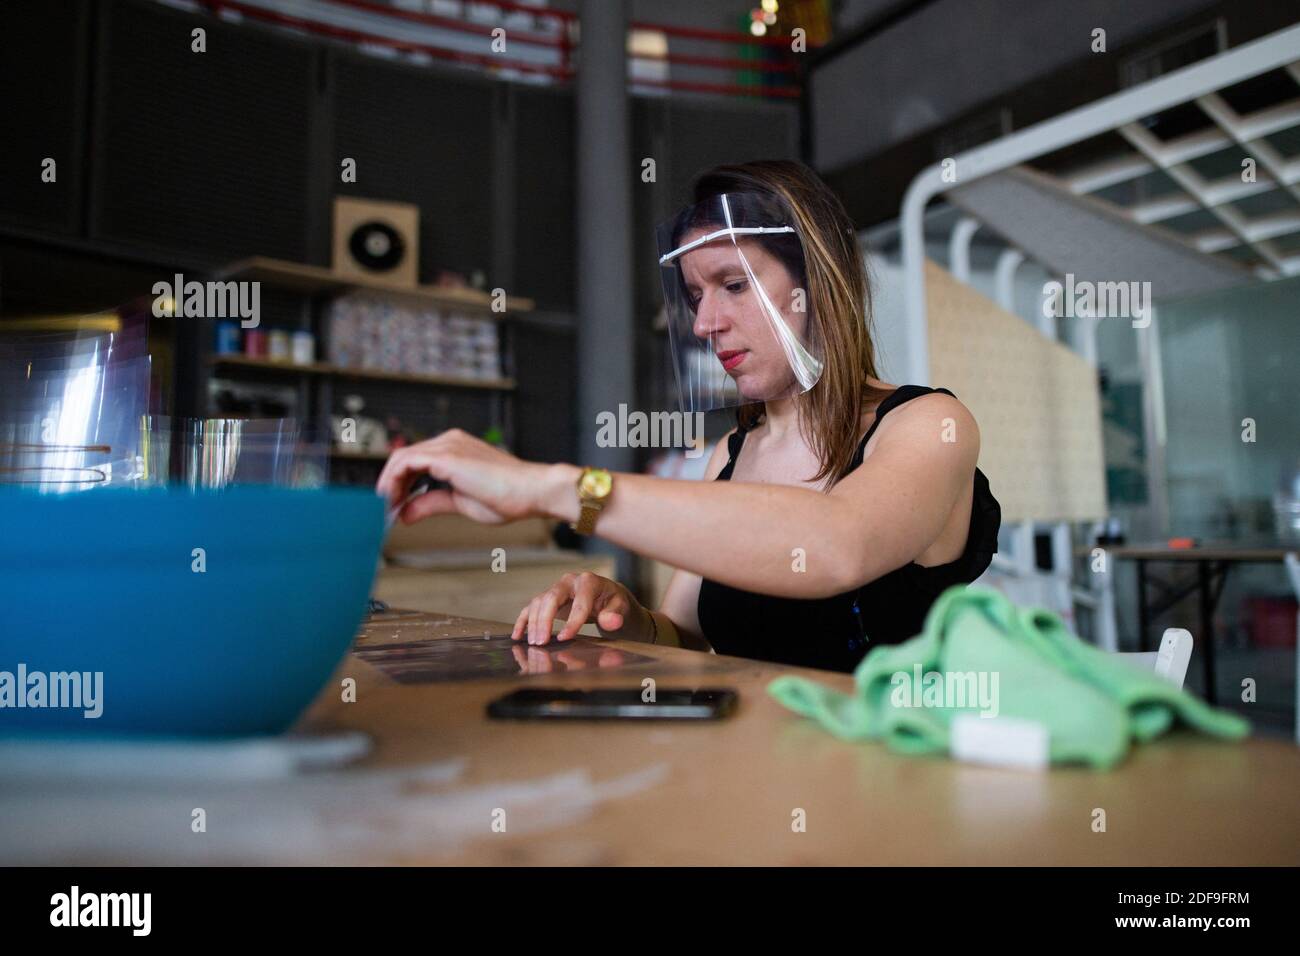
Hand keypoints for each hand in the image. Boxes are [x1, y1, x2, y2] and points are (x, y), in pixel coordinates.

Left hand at [375, 428, 569, 525]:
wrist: (533, 492)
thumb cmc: (508, 497)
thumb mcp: (460, 502)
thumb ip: (431, 503)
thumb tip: (405, 513)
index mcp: (457, 449)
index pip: (416, 460)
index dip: (400, 483)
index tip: (393, 505)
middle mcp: (450, 441)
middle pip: (405, 457)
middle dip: (390, 484)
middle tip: (383, 509)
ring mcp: (448, 445)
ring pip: (402, 458)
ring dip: (388, 483)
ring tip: (385, 508)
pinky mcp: (446, 456)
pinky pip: (406, 463)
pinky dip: (393, 481)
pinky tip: (391, 499)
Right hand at [511, 571, 645, 644]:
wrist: (609, 599)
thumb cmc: (615, 603)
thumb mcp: (621, 608)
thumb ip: (615, 614)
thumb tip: (609, 621)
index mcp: (589, 581)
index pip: (579, 602)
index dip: (572, 621)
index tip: (566, 638)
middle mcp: (569, 581)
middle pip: (551, 598)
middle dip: (545, 621)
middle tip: (541, 642)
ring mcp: (557, 588)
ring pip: (539, 602)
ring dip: (534, 623)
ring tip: (534, 643)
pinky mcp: (549, 598)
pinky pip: (532, 607)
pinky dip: (523, 620)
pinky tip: (517, 635)